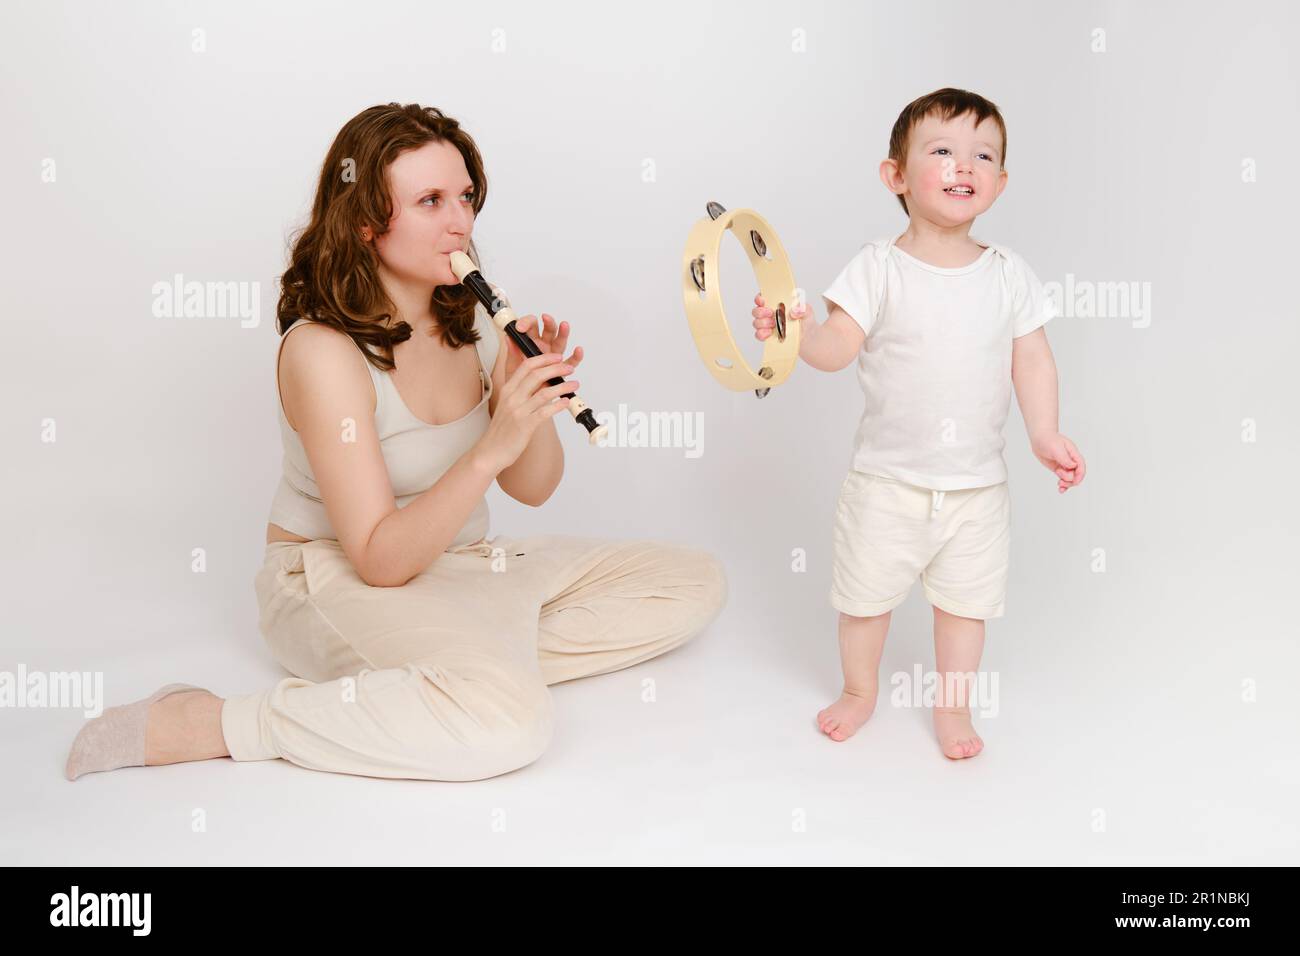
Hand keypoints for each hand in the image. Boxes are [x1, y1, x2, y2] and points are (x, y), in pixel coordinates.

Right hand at [475, 352, 577, 473]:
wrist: (490, 450)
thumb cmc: (501, 428)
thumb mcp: (508, 404)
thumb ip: (521, 390)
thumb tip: (538, 378)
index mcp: (508, 389)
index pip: (526, 366)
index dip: (544, 359)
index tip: (557, 357)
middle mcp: (512, 397)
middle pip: (536, 375)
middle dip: (556, 368)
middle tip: (569, 368)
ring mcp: (518, 411)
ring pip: (544, 393)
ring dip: (563, 387)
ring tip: (574, 384)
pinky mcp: (525, 425)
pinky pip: (545, 412)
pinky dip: (558, 406)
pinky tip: (566, 402)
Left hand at [505, 312, 583, 380]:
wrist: (524, 399)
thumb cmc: (518, 381)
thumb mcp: (512, 367)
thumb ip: (512, 352)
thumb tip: (508, 337)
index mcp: (530, 342)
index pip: (530, 326)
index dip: (526, 323)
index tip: (520, 327)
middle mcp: (543, 346)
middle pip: (548, 330)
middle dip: (548, 323)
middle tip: (545, 318)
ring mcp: (554, 355)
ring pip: (560, 341)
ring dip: (563, 333)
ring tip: (564, 325)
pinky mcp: (561, 367)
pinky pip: (571, 361)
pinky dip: (576, 356)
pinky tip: (578, 350)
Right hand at [752, 293, 810, 340]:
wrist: (808, 338)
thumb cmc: (805, 321)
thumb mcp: (807, 311)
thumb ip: (801, 308)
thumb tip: (793, 311)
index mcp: (777, 304)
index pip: (763, 298)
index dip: (759, 298)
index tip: (763, 301)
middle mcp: (770, 314)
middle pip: (756, 310)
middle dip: (761, 312)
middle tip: (770, 314)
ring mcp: (768, 325)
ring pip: (756, 322)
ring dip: (763, 323)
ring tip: (773, 325)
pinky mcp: (768, 336)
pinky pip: (759, 334)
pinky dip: (762, 334)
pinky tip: (770, 333)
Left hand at [1031, 432, 1085, 492]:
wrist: (1039, 438)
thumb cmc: (1048, 440)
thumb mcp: (1056, 448)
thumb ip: (1065, 458)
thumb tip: (1073, 466)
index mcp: (1073, 453)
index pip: (1081, 465)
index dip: (1080, 475)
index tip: (1074, 481)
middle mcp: (1071, 460)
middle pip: (1077, 474)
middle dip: (1071, 481)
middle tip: (1062, 483)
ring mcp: (1065, 465)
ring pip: (1070, 478)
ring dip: (1067, 483)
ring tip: (1059, 484)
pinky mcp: (1059, 468)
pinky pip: (1063, 478)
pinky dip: (1063, 485)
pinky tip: (1060, 490)